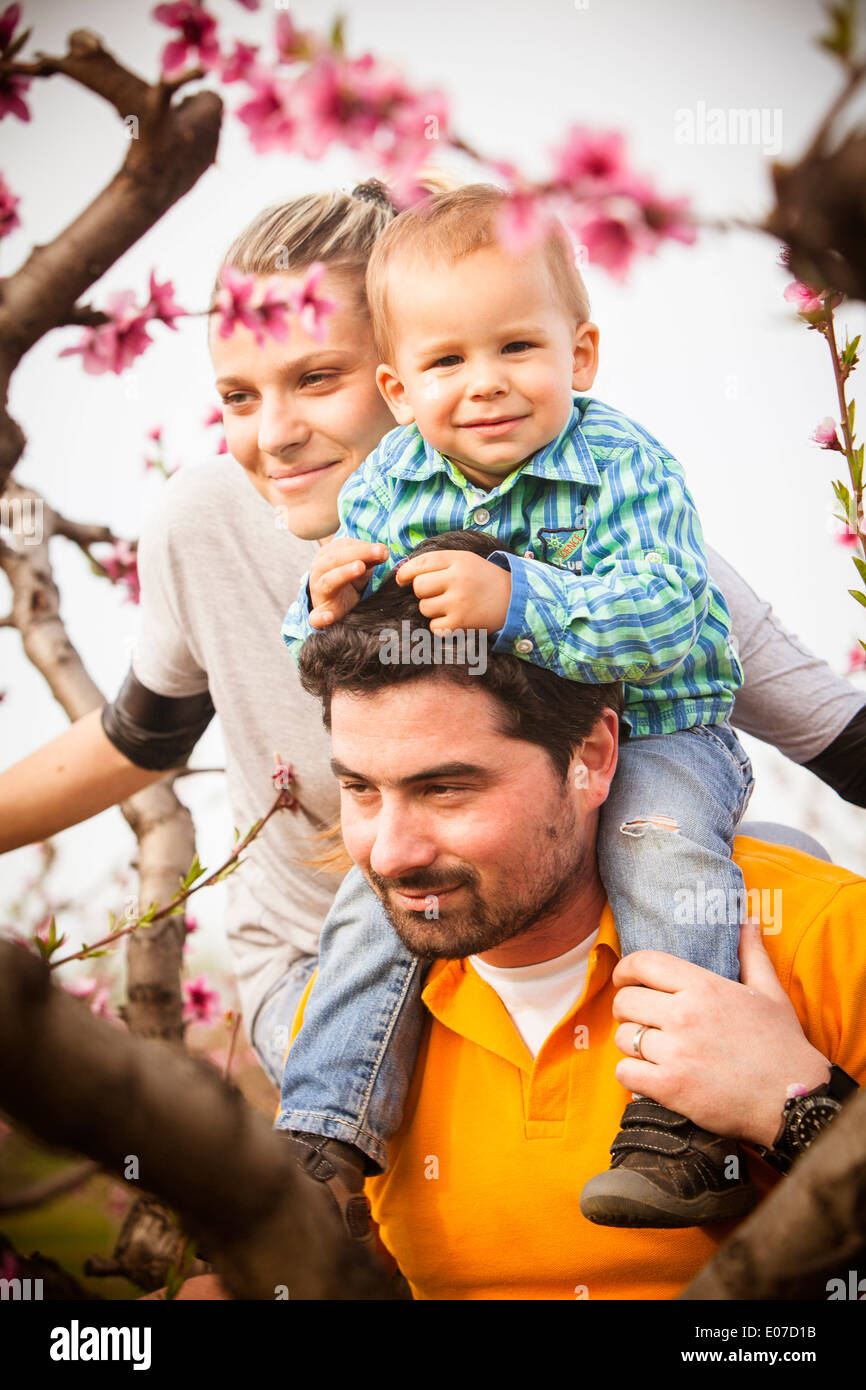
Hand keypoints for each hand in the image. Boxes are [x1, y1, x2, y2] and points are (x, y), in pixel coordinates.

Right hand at [308, 538, 388, 629]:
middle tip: (379, 553)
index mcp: (326, 556)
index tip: (382, 550)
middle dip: (358, 554)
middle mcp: (319, 571)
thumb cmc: (347, 579)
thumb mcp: (359, 565)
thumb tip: (383, 551)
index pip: (342, 547)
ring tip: (360, 567)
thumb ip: (371, 557)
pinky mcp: (320, 614)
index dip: (363, 547)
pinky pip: (316, 617)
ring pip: (328, 581)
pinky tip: (328, 617)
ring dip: (344, 573)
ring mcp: (318, 592)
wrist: (331, 604)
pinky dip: (320, 618)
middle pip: (335, 559)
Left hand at [394, 549, 511, 634]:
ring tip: (451, 606)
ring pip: (425, 608)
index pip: (420, 564)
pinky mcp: (461, 624)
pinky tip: (454, 619)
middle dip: (423, 592)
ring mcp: (459, 603)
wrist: (513, 600)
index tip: (402, 580)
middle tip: (438, 593)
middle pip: (419, 587)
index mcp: (458, 560)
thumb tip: (403, 573)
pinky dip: (440, 626)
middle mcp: (458, 579)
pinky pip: (434, 627)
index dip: (405, 572)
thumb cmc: (482, 579)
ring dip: (432, 609)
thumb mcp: (465, 561)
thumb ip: (437, 563)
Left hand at [611, 920, 830, 1146]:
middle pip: (624, 1002)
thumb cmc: (782, 1045)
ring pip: (623, 1038)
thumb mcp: (770, 992)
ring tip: (650, 1050)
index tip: (625, 979)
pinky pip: (625, 1072)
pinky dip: (632, 1075)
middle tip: (641, 1019)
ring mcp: (675, 1052)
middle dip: (627, 1010)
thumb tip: (748, 920)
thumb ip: (752, 954)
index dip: (625, 969)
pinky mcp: (670, 1087)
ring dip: (632, 1044)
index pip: (643, 963)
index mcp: (703, 986)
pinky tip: (650, 1076)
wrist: (794, 1100)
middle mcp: (684, 1015)